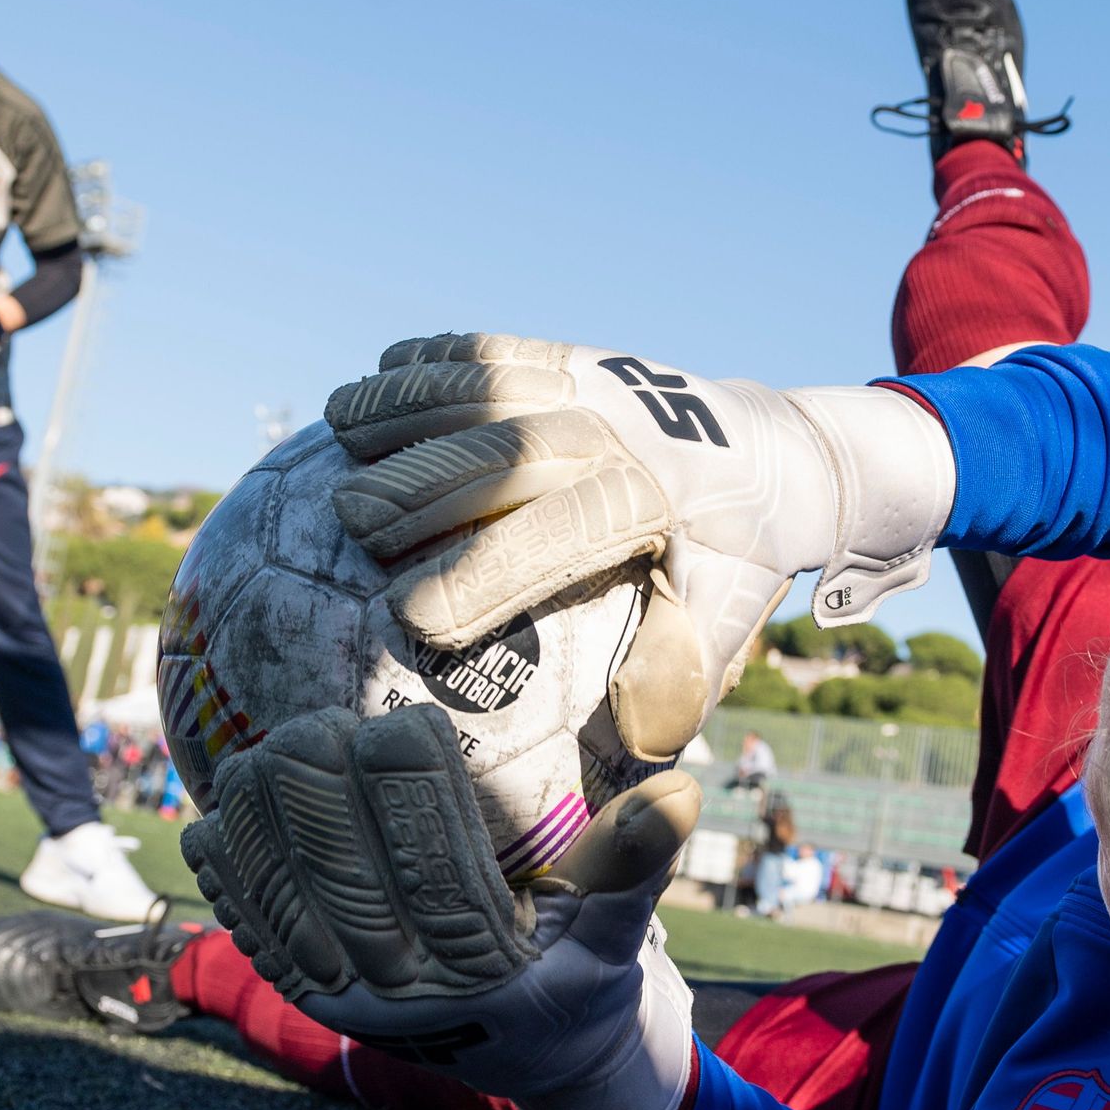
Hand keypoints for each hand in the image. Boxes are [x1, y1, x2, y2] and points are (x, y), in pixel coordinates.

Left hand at [184, 703, 697, 1109]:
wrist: (542, 1066)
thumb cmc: (584, 983)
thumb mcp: (617, 932)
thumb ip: (634, 865)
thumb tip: (680, 792)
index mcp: (487, 980)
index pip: (439, 870)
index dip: (413, 793)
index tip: (404, 720)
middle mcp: (410, 1000)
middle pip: (347, 881)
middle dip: (322, 797)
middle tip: (318, 722)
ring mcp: (353, 1005)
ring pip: (289, 905)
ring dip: (264, 827)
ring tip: (260, 752)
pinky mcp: (315, 1003)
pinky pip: (258, 938)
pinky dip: (229, 883)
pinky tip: (207, 826)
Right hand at [322, 333, 956, 763]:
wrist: (774, 460)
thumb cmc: (728, 572)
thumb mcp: (719, 635)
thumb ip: (666, 692)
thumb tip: (613, 761)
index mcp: (658, 506)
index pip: (561, 536)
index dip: (485, 571)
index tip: (412, 616)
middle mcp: (628, 436)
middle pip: (517, 448)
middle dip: (428, 478)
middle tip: (348, 518)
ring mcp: (603, 385)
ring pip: (498, 383)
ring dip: (412, 400)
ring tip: (335, 425)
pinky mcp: (580, 357)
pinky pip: (500, 348)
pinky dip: (436, 358)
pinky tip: (372, 372)